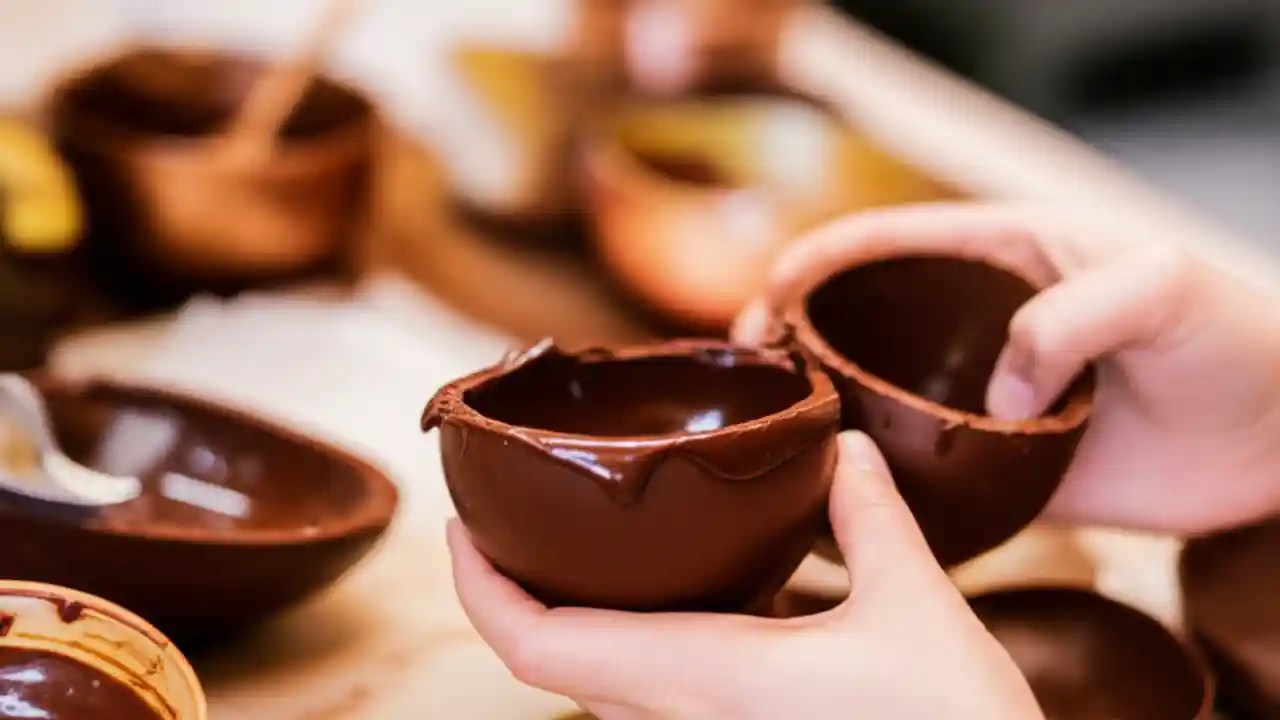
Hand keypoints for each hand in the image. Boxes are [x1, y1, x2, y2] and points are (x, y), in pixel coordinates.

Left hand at [448, 432, 1042, 719]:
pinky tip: (687, 585)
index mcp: (703, 677)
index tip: (458, 527)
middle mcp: (684, 719)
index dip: (479, 589)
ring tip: (585, 533)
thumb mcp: (920, 608)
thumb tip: (845, 448)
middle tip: (515, 510)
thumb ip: (873, 519)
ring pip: (601, 680)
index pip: (539, 646)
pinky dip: (635, 638)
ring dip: (573, 613)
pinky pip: (654, 691)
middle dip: (517, 588)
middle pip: (553, 660)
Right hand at [735, 202, 1279, 533]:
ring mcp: (983, 399)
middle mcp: (978, 326)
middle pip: (859, 324)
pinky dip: (882, 489)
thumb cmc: (1239, 339)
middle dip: (793, 341)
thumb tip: (997, 393)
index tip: (763, 297)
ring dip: (824, 417)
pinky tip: (841, 503)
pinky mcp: (1002, 469)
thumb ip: (1069, 315)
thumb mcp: (1163, 286)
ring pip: (880, 403)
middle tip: (748, 379)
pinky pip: (927, 478)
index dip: (814, 263)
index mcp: (1002, 256)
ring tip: (774, 441)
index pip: (884, 244)